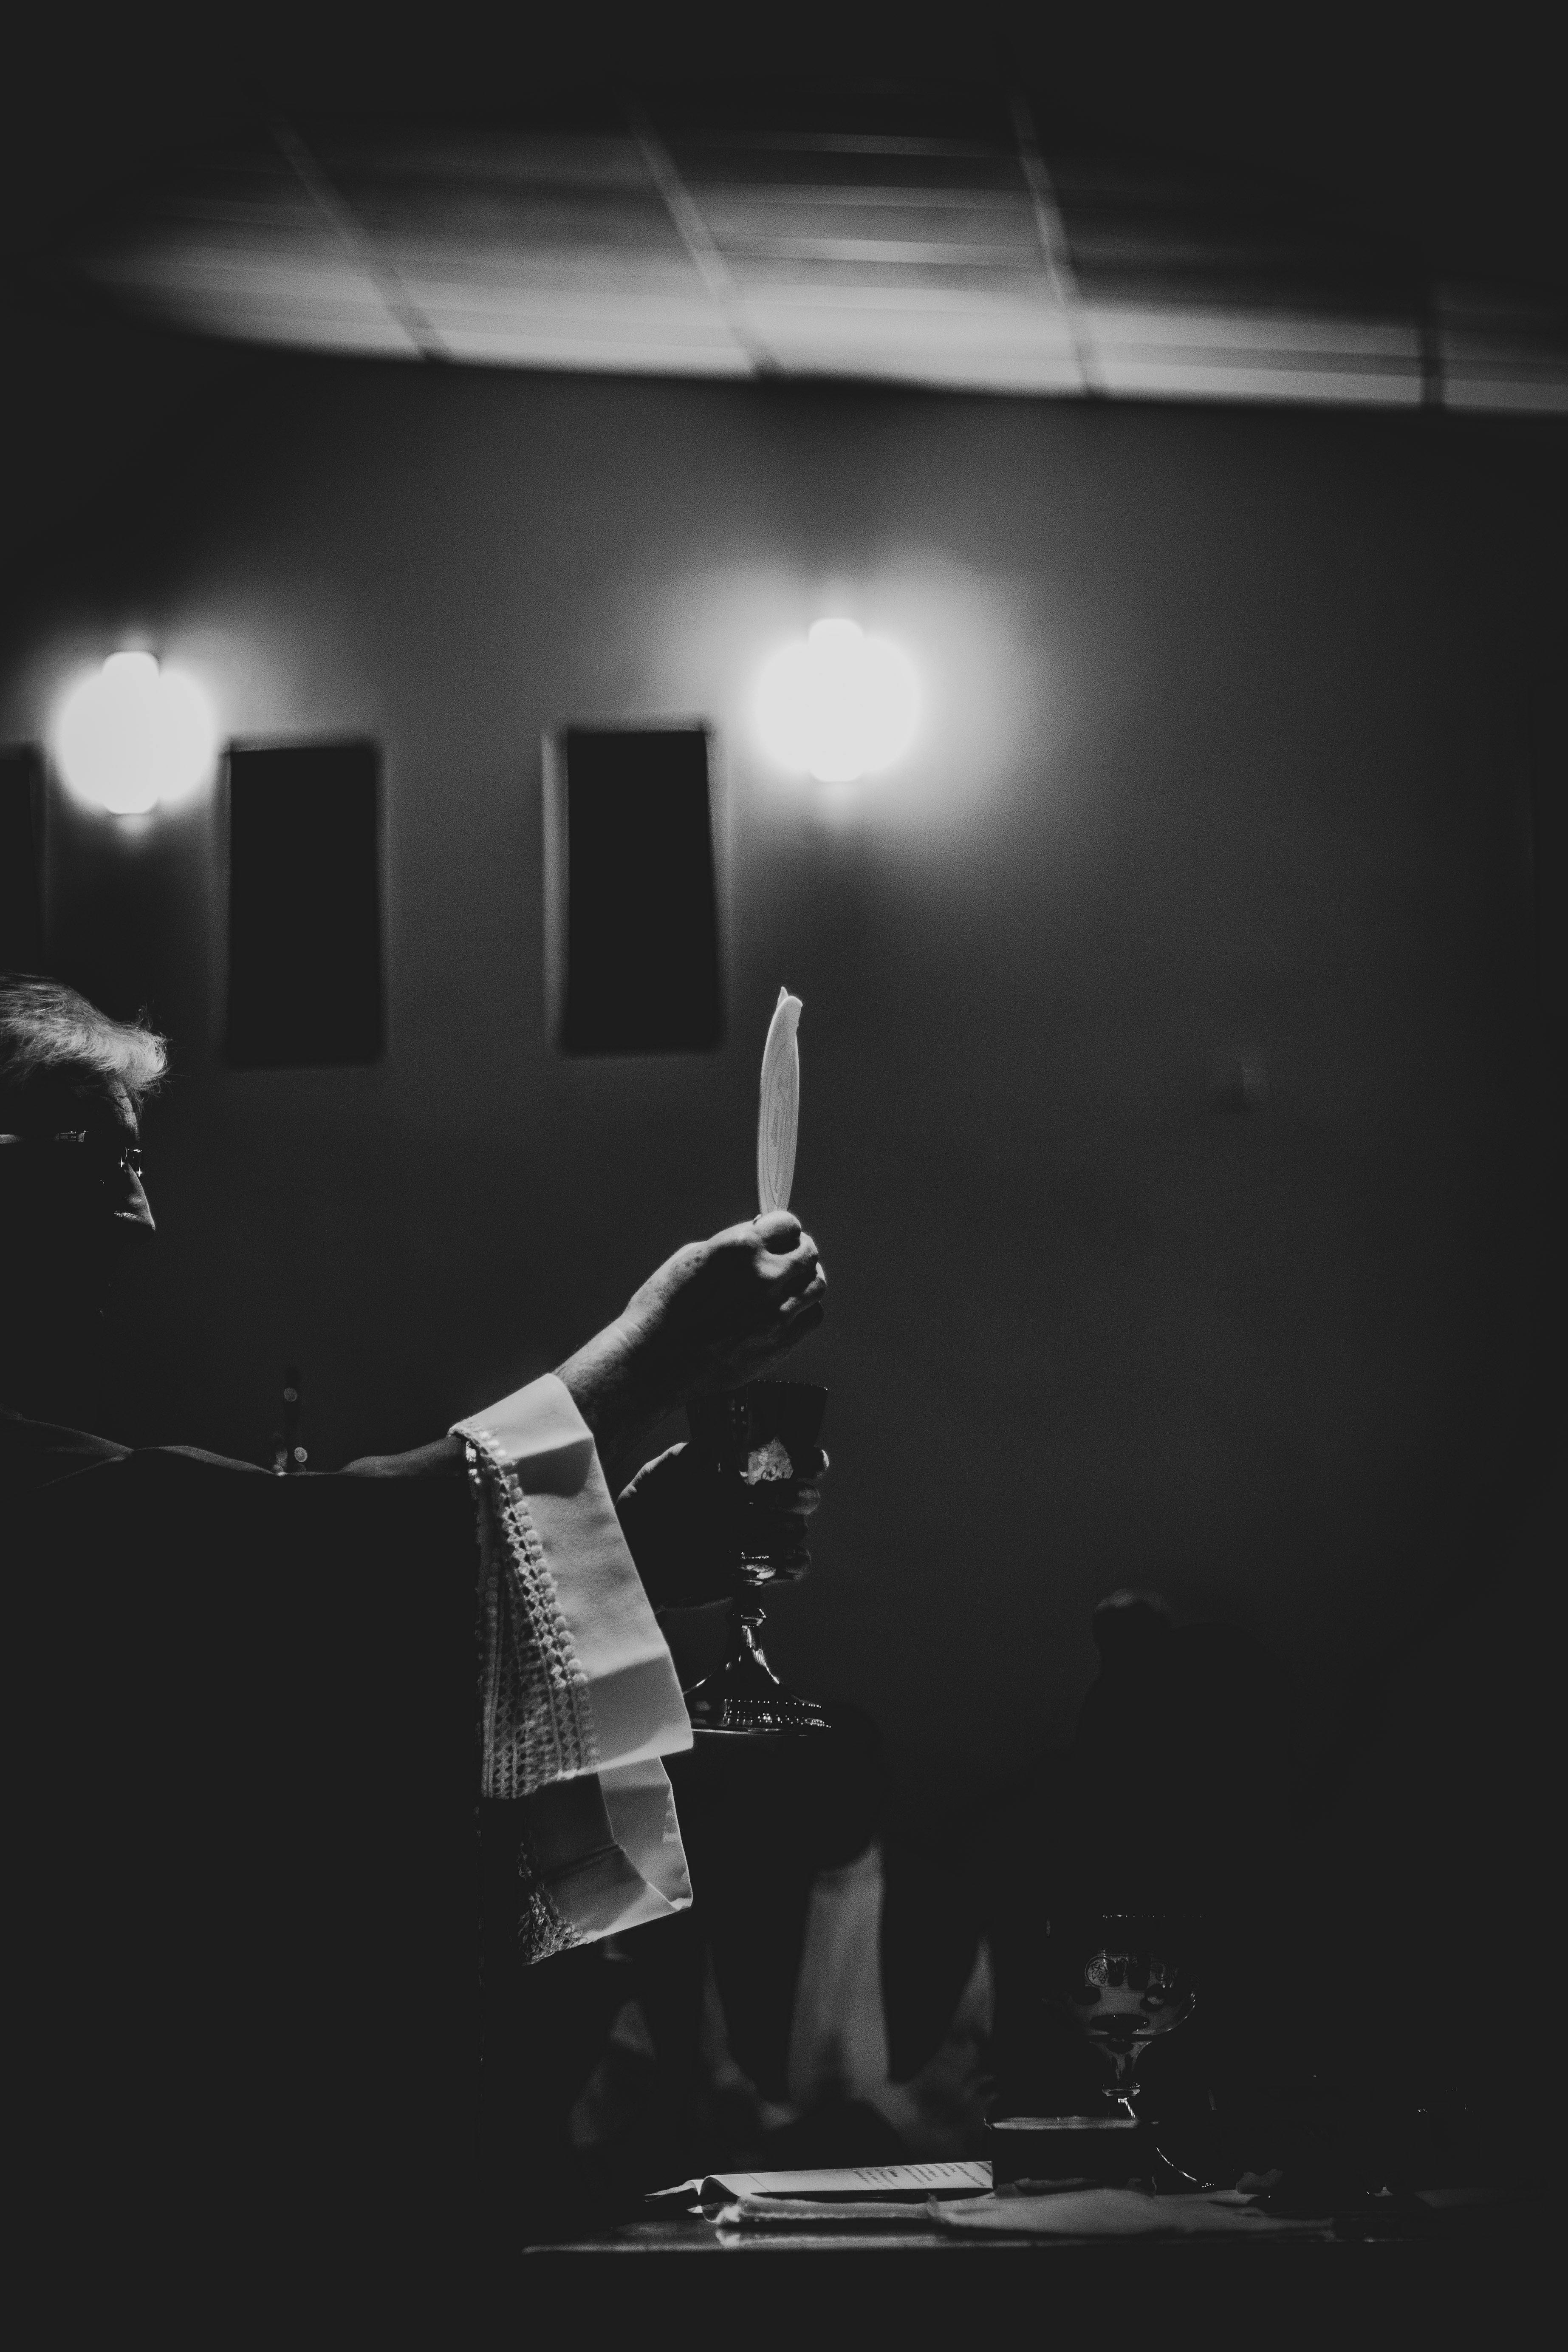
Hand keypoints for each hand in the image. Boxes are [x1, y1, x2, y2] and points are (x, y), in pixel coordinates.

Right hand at [556, 1211, 826, 1455]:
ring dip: (806, 1280)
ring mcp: (776, 1313)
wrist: (655, 1362)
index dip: (782, 1228)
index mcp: (741, 1248)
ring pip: (816, 1286)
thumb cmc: (663, 1307)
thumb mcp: (692, 1258)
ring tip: (792, 1284)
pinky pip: (811, 1318)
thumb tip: (759, 1240)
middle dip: (800, 1251)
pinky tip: (787, 1311)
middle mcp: (765, 1278)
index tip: (779, 1235)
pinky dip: (804, 1310)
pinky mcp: (780, 1343)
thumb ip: (734, 1246)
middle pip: (808, 1254)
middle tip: (790, 1256)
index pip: (788, 1224)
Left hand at [616, 1438, 827, 1609]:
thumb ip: (693, 1453)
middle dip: (796, 1494)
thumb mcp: (662, 1471)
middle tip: (766, 1497)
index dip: (809, 1459)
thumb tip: (724, 1446)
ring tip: (752, 1527)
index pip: (796, 1459)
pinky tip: (771, 1558)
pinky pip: (797, 1564)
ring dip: (784, 1526)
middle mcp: (762, 1504)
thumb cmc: (648, 1506)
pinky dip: (793, 1561)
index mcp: (747, 1472)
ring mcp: (764, 1537)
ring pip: (799, 1528)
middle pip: (807, 1495)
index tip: (803, 1459)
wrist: (635, 1557)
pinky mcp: (761, 1570)